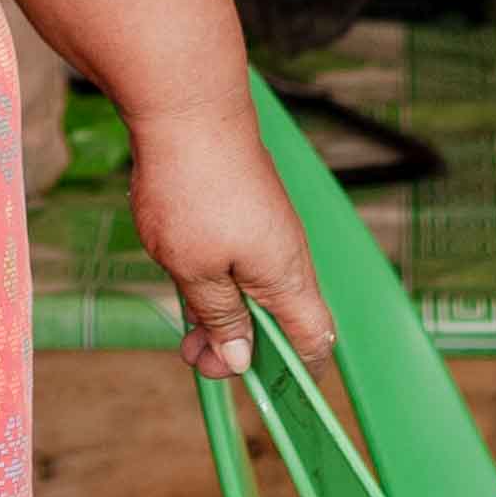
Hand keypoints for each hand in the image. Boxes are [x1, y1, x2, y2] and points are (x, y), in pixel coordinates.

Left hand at [124, 96, 337, 382]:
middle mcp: (287, 253)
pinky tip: (181, 275)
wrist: (187, 107)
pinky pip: (239, 260)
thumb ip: (220, 316)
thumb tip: (241, 357)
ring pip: (255, 289)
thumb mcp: (195, 269)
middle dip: (238, 346)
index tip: (252, 388)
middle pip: (280, 319)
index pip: (315, 340)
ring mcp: (267, 228)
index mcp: (287, 276)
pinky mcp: (245, 208)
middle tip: (191, 354)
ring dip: (220, 313)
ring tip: (181, 326)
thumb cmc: (193, 189)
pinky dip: (215, 279)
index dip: (295, 374)